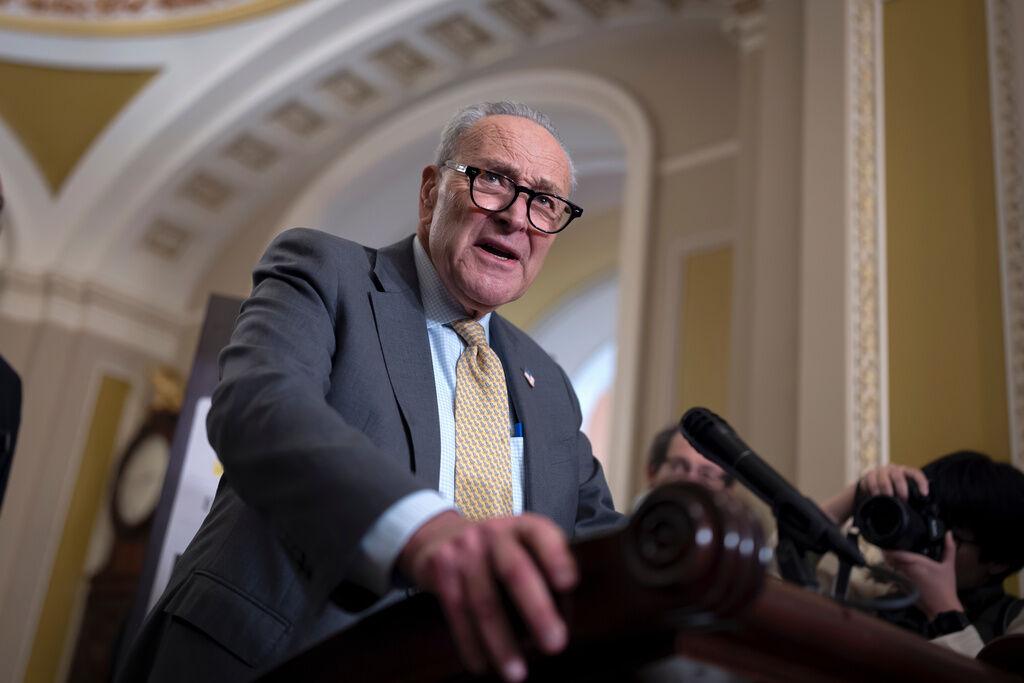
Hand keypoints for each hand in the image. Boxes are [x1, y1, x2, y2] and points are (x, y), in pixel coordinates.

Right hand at [397, 511, 576, 681]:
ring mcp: (465, 551)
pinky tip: (483, 665)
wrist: (440, 536)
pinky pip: (457, 613)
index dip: (556, 557)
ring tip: (517, 673)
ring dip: (501, 643)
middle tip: (554, 644)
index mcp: (522, 527)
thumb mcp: (521, 546)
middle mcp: (494, 534)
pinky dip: (471, 644)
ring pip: (484, 601)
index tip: (568, 584)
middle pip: (514, 571)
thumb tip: (562, 622)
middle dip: (536, 611)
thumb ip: (543, 573)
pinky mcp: (442, 571)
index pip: (542, 535)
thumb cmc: (494, 551)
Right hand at [858, 464, 928, 499]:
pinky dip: (876, 493)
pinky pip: (873, 484)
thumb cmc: (889, 489)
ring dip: (887, 493)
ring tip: (889, 500)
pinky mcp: (869, 475)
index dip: (921, 482)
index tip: (924, 493)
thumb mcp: (901, 490)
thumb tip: (920, 507)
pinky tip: (878, 497)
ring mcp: (880, 471)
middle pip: (898, 476)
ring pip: (884, 481)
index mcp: (904, 471)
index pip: (915, 473)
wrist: (869, 486)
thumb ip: (909, 494)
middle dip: (901, 490)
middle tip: (902, 499)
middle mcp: (893, 468)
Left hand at [884, 531, 961, 619]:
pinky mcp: (902, 588)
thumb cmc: (946, 586)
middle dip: (889, 554)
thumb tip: (949, 533)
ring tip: (891, 558)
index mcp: (917, 563)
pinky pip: (893, 577)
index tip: (889, 542)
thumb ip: (950, 548)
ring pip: (890, 568)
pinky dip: (893, 573)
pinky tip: (896, 571)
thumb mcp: (949, 566)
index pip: (897, 553)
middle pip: (891, 559)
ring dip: (889, 563)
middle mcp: (908, 570)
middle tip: (889, 548)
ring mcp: (904, 580)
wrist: (943, 608)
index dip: (891, 548)